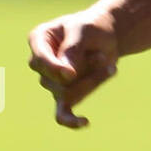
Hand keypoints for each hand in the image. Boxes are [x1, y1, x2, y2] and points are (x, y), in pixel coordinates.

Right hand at [27, 10, 119, 128]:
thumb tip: (66, 76)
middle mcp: (40, 63)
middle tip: (103, 56)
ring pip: (68, 93)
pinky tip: (84, 123)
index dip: (54, 68)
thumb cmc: (93, 27)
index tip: (71, 74)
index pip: (40, 59)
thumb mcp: (85, 30)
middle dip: (86, 70)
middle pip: (57, 79)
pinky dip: (70, 120)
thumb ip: (73, 48)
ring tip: (111, 67)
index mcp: (39, 39)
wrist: (106, 36)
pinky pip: (61, 113)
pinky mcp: (64, 94)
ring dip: (93, 81)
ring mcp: (51, 81)